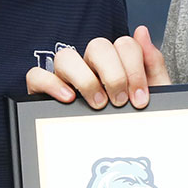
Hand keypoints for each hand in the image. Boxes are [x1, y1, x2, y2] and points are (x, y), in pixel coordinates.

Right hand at [25, 25, 167, 107]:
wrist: (117, 156)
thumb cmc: (132, 121)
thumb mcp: (151, 96)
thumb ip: (152, 64)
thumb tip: (142, 32)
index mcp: (117, 63)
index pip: (123, 44)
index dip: (134, 68)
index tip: (140, 97)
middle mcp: (90, 66)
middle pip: (97, 46)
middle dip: (113, 74)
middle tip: (120, 101)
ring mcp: (66, 77)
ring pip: (66, 57)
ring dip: (85, 79)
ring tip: (98, 103)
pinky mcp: (44, 91)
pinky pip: (36, 75)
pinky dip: (51, 83)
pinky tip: (69, 99)